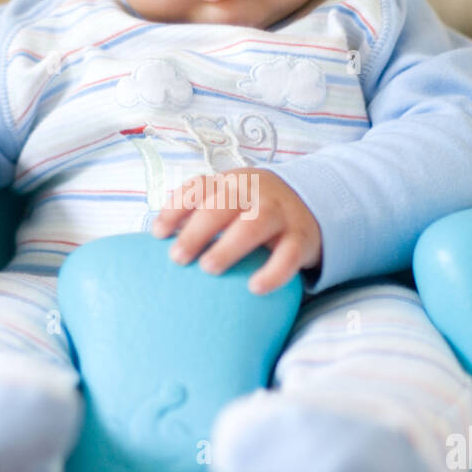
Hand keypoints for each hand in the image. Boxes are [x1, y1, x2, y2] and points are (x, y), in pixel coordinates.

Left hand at [151, 167, 321, 295]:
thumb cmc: (254, 210)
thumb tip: (159, 237)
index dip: (176, 208)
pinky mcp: (301, 238)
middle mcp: (255, 193)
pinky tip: (255, 288)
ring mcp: (280, 214)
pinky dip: (272, 272)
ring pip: (253, 226)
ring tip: (208, 268)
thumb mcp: (230, 201)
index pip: (199, 188)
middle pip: (222, 206)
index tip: (158, 234)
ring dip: (228, 246)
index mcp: (231, 183)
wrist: (313, 206)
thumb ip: (199, 213)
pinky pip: (288, 255)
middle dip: (196, 231)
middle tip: (177, 258)